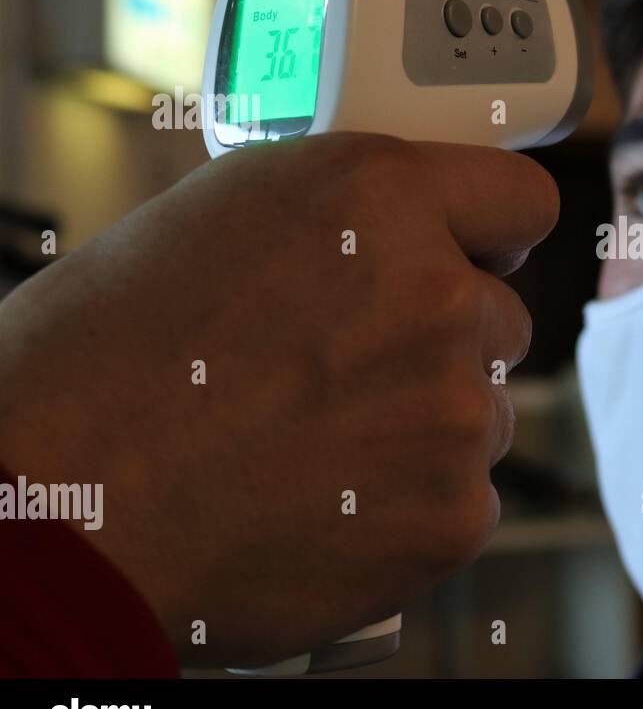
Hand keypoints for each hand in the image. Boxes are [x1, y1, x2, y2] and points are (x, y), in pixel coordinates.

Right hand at [0, 132, 558, 666]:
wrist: (57, 509)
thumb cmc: (98, 369)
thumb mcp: (220, 225)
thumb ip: (343, 225)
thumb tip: (397, 241)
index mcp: (376, 196)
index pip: (519, 200)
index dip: (494, 233)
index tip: (480, 255)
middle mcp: (436, 293)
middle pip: (500, 318)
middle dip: (442, 343)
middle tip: (349, 373)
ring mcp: (453, 409)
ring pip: (482, 413)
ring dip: (426, 428)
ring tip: (315, 446)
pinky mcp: (454, 512)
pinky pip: (466, 498)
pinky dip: (413, 508)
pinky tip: (326, 505)